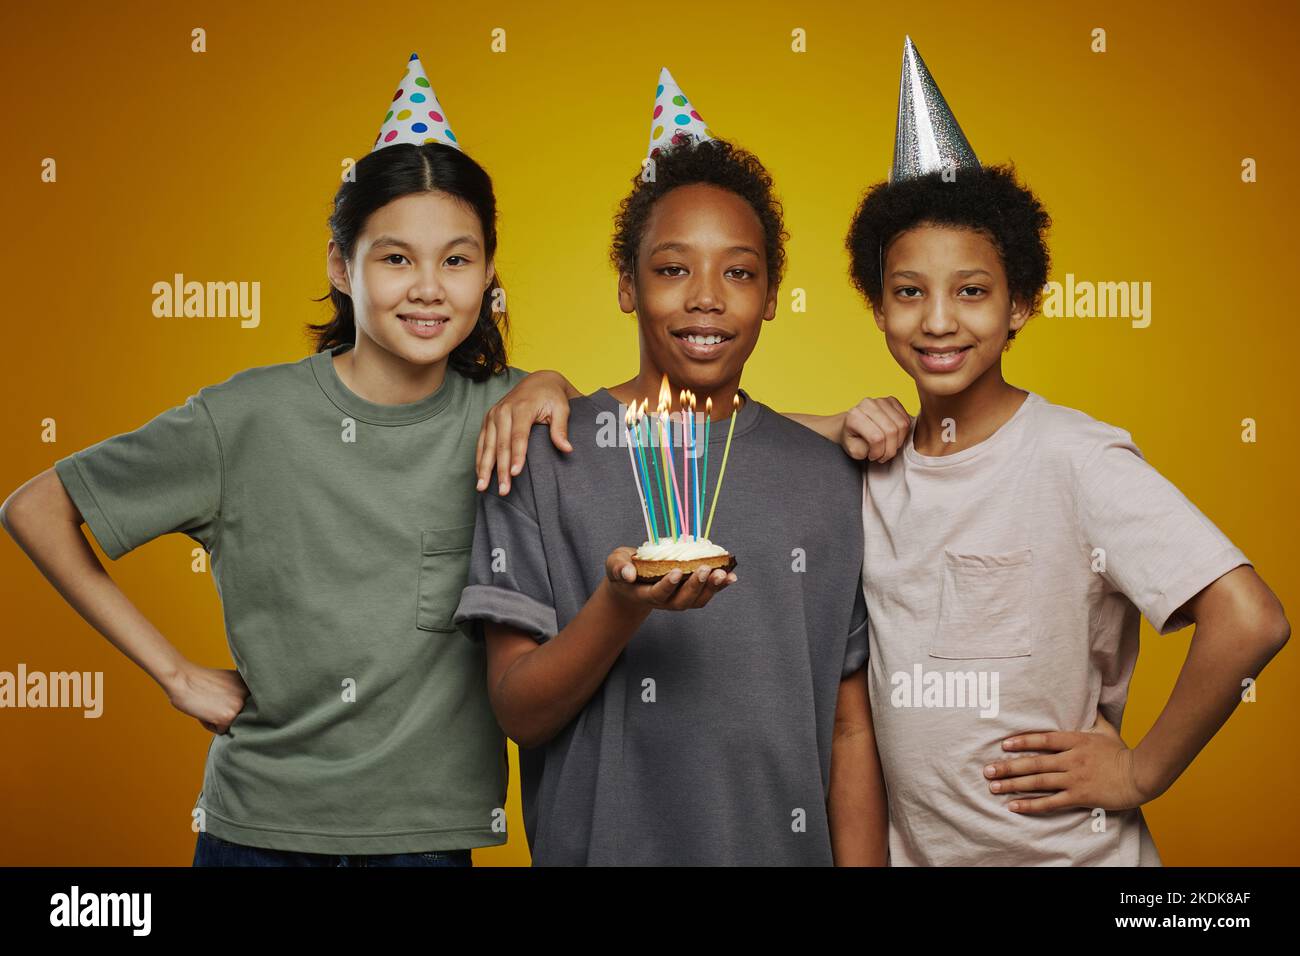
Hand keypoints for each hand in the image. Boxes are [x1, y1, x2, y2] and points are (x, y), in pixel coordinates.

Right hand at [166, 663, 249, 734]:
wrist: (182, 677)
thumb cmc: (198, 681)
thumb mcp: (226, 683)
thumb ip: (236, 694)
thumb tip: (240, 710)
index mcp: (248, 684)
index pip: (245, 707)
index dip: (228, 704)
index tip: (219, 697)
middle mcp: (248, 694)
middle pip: (238, 717)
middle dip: (223, 713)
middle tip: (210, 701)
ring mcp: (239, 705)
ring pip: (230, 724)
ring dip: (217, 719)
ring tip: (207, 705)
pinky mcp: (228, 717)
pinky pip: (221, 731)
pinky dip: (209, 725)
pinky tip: (203, 711)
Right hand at [476, 370, 576, 495]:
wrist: (538, 381)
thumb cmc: (552, 397)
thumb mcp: (562, 409)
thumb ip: (561, 429)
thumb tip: (567, 449)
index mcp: (522, 407)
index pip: (518, 436)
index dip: (517, 456)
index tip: (516, 474)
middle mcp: (503, 410)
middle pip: (500, 444)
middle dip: (500, 469)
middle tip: (502, 489)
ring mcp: (493, 414)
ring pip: (487, 445)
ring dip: (485, 467)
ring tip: (482, 487)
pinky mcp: (488, 419)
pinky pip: (481, 442)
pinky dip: (479, 459)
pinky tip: (479, 474)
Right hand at [603, 546, 736, 611]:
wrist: (632, 581)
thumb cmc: (623, 570)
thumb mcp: (614, 564)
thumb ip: (619, 568)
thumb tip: (628, 573)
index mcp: (645, 594)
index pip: (658, 594)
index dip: (668, 585)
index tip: (677, 572)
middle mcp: (665, 601)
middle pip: (682, 601)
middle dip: (695, 586)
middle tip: (704, 569)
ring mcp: (679, 599)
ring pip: (698, 600)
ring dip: (712, 588)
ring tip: (723, 573)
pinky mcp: (690, 593)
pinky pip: (707, 593)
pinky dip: (720, 586)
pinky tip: (731, 576)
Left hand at [841, 396, 911, 462]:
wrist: (851, 424)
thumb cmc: (852, 438)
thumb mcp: (852, 450)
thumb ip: (864, 450)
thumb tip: (878, 445)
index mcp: (855, 416)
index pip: (876, 438)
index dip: (879, 452)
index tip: (873, 457)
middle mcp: (868, 404)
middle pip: (891, 431)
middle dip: (890, 449)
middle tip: (883, 455)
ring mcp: (881, 400)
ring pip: (902, 425)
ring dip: (898, 442)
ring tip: (888, 447)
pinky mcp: (892, 401)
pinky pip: (906, 419)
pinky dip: (903, 433)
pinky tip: (893, 438)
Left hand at [983, 713, 1152, 812]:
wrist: (1141, 775)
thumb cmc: (1124, 753)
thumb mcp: (1107, 730)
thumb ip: (1094, 718)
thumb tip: (1090, 703)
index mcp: (1076, 741)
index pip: (1043, 740)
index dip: (1022, 741)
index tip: (1003, 744)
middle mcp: (1071, 759)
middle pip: (1034, 762)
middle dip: (1008, 766)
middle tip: (987, 770)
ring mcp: (1074, 778)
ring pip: (1038, 781)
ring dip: (1014, 785)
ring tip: (994, 787)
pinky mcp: (1080, 796)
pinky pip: (1051, 802)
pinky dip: (1031, 805)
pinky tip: (1014, 806)